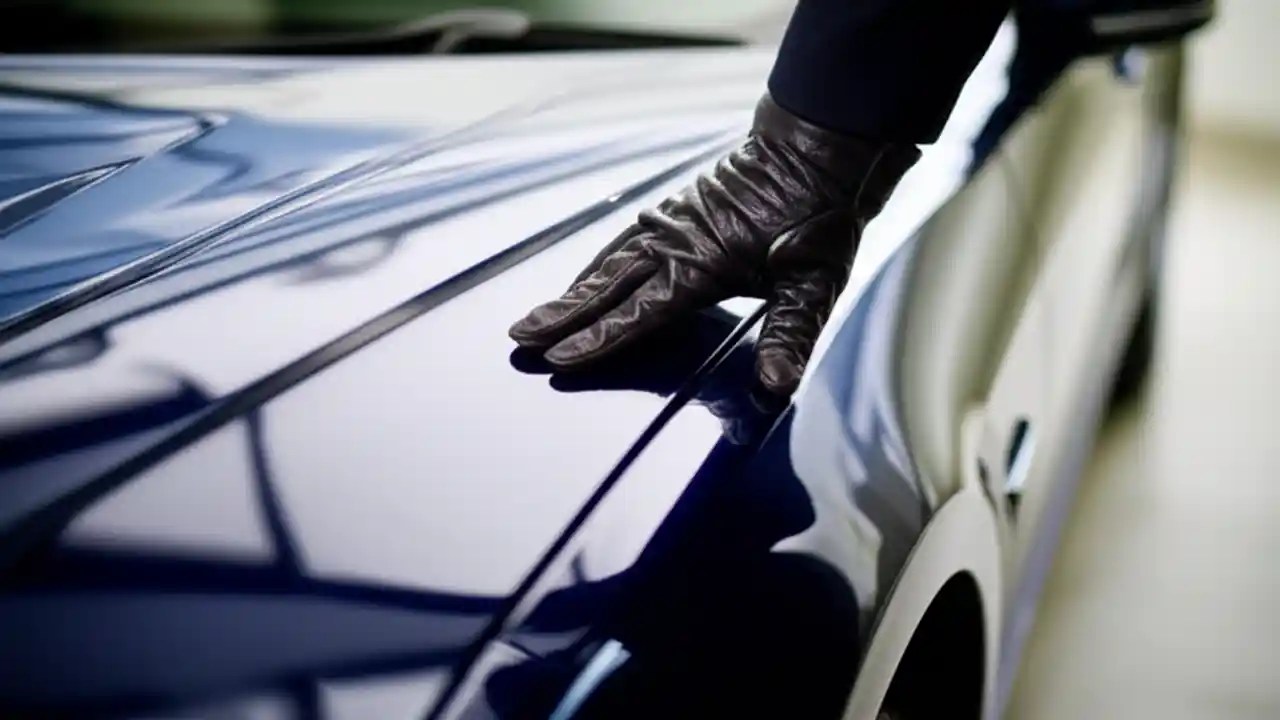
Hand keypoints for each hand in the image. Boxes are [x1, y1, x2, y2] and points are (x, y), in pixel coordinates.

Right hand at [509, 95, 917, 395]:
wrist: (814, 146)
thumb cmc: (816, 215)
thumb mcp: (813, 284)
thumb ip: (789, 336)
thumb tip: (775, 385)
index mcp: (702, 265)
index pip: (639, 313)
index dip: (598, 340)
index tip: (557, 357)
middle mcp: (676, 243)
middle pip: (607, 287)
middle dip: (562, 315)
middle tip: (519, 337)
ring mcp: (671, 223)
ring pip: (609, 261)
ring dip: (573, 290)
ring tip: (539, 314)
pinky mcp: (676, 210)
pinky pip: (623, 241)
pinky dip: (597, 262)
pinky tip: (588, 273)